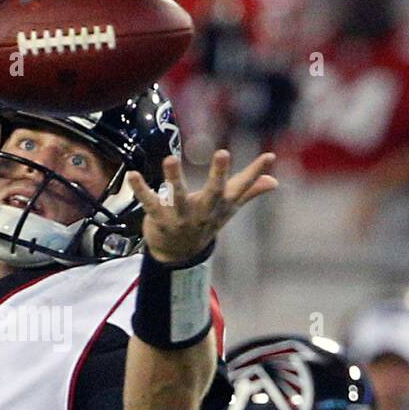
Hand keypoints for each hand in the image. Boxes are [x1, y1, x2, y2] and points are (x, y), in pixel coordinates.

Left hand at [126, 151, 276, 262]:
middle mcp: (203, 212)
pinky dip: (141, 189)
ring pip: (178, 196)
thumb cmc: (205, 224)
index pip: (241, 188)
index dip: (255, 173)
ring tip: (169, 159)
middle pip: (213, 192)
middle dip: (218, 174)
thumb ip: (249, 192)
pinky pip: (150, 203)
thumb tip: (275, 182)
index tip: (268, 156)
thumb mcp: (227, 209)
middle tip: (222, 154)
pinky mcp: (159, 219)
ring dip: (174, 178)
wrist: (178, 255)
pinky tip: (133, 175)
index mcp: (220, 206)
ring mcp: (181, 217)